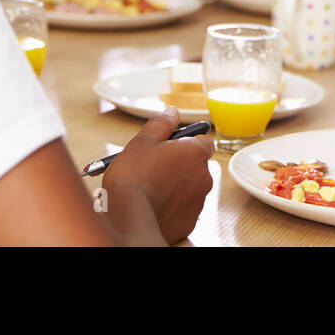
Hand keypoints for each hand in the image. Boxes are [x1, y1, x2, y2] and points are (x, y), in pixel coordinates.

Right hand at [102, 107, 214, 243]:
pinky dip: (173, 205)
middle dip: (180, 164)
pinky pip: (183, 208)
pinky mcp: (190, 221)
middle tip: (156, 166)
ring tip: (151, 186)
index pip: (204, 141)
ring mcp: (198, 201)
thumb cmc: (135, 177)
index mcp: (195, 153)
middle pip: (197, 164)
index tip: (172, 145)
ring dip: (177, 185)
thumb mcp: (143, 141)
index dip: (188, 141)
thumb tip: (172, 113)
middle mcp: (203, 176)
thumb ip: (161, 124)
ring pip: (190, 187)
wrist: (131, 218)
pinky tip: (154, 203)